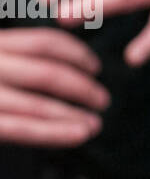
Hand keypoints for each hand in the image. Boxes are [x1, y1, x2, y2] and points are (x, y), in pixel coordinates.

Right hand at [0, 28, 107, 147]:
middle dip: (81, 88)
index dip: (76, 54)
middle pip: (47, 73)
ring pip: (36, 105)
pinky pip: (21, 129)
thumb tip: (62, 65)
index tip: (96, 67)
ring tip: (95, 125)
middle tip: (103, 100)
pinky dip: (54, 133)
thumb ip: (16, 58)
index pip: (43, 43)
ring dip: (72, 115)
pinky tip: (79, 136)